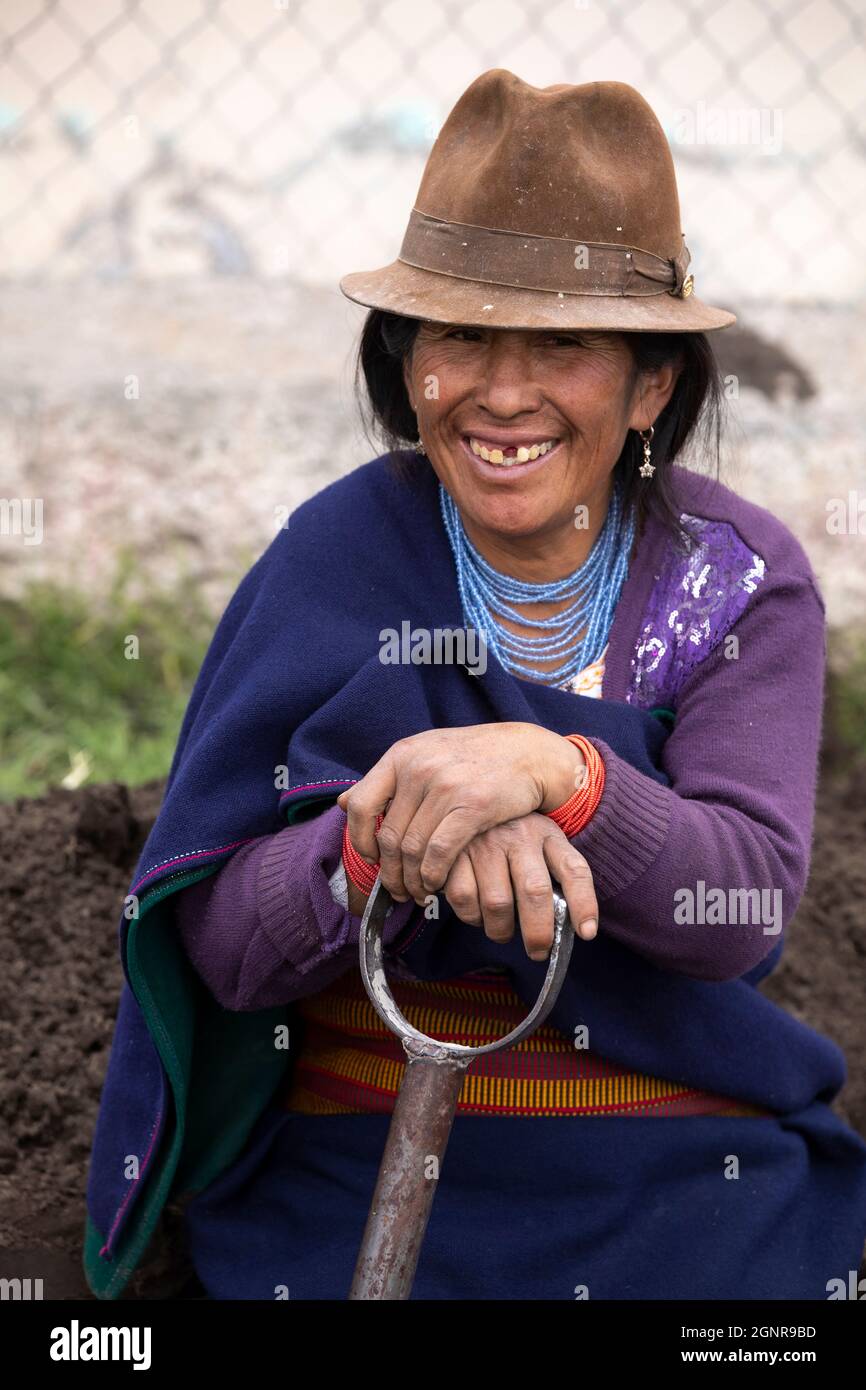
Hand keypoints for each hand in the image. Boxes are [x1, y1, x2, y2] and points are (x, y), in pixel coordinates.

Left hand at [336, 723, 584, 902]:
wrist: (529, 753)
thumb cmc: (476, 758)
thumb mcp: (426, 754)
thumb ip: (387, 779)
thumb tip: (342, 802)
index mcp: (402, 755)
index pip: (360, 804)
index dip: (359, 840)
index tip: (371, 859)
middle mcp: (419, 768)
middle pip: (388, 835)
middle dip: (390, 872)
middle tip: (398, 890)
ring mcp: (446, 786)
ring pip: (412, 849)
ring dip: (412, 880)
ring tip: (419, 892)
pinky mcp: (473, 806)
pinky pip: (439, 853)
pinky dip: (433, 876)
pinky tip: (436, 884)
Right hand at [442, 813, 597, 959]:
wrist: (465, 801)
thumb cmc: (510, 836)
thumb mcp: (539, 841)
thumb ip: (553, 874)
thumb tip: (568, 926)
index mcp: (548, 834)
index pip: (574, 869)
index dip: (584, 904)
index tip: (587, 933)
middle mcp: (520, 835)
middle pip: (535, 892)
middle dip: (538, 933)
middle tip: (538, 951)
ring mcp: (486, 842)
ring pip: (497, 903)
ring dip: (501, 930)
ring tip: (502, 931)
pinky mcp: (455, 851)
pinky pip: (464, 899)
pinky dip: (471, 917)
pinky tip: (477, 914)